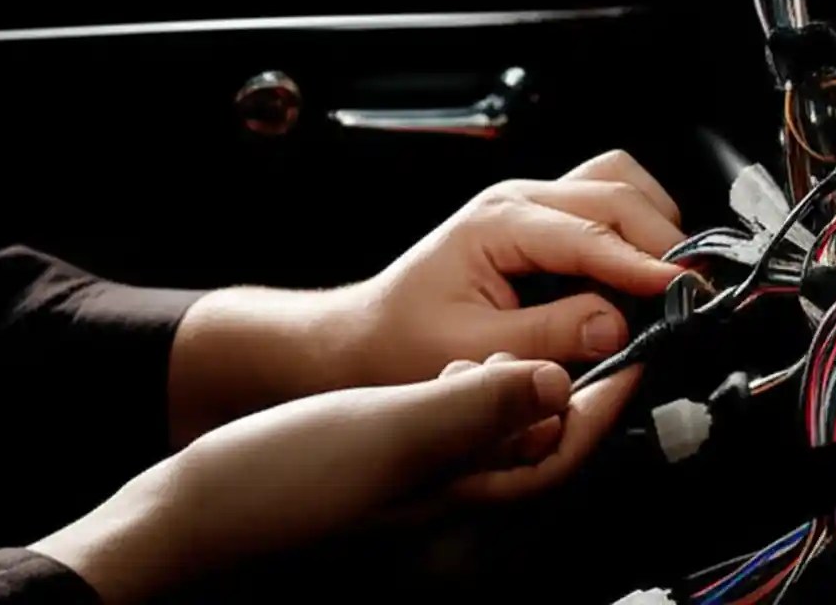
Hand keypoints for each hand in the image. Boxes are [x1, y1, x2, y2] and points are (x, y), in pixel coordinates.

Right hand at [34, 356, 574, 604]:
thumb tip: (556, 378)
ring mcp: (427, 478)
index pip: (569, 442)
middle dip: (577, 381)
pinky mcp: (397, 458)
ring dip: (527, 379)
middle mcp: (460, 491)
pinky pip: (461, 419)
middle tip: (591, 325)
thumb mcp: (393, 431)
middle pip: (546, 435)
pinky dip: (476, 385)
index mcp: (473, 491)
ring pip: (506, 425)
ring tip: (531, 337)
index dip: (611, 392)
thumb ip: (478, 406)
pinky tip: (458, 358)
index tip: (639, 342)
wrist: (196, 510)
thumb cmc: (284, 485)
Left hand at [168, 150, 683, 443]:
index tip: (685, 289)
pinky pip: (605, 204)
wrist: (365, 336)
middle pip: (616, 192)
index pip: (590, 234)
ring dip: (652, 221)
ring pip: (616, 182)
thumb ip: (550, 335)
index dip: (644, 263)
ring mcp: (531, 205)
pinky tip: (642, 269)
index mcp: (499, 223)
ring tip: (673, 275)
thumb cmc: (405, 343)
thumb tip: (618, 324)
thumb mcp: (475, 350)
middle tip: (694, 287)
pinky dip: (635, 227)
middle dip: (662, 237)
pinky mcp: (542, 222)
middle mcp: (519, 201)